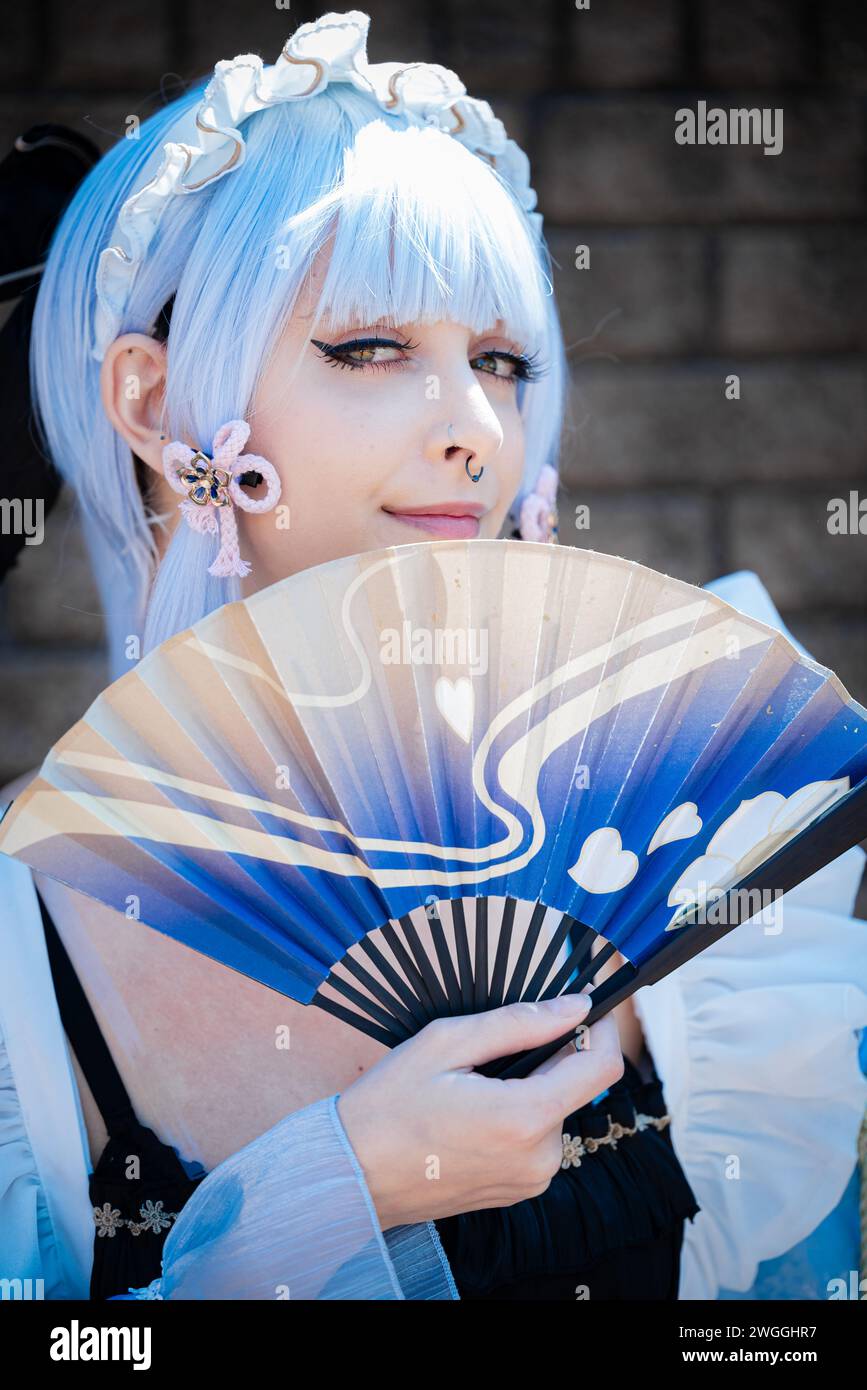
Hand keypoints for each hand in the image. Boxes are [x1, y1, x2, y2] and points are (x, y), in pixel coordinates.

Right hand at [336, 996, 622, 1229]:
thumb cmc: (388, 1105)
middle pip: (574, 1086)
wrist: (352, 1174)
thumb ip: (518, 1023)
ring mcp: (530, 1180)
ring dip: (530, 1086)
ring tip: (472, 1083)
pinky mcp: (517, 1190)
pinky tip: (472, 1109)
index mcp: (525, 1118)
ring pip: (554, 1110)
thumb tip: (576, 1006)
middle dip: (549, 1055)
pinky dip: (518, 1114)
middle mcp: (539, 1157)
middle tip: (491, 1044)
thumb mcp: (446, 1043)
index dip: (603, 1027)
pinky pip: (537, 1138)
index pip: (602, 1067)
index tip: (591, 1001)